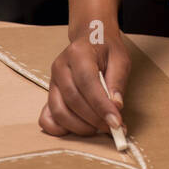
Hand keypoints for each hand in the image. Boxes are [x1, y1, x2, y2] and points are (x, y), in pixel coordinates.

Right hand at [39, 23, 131, 137]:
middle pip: (73, 99)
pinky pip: (47, 116)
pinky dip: (60, 128)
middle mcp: (60, 67)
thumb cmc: (106, 49)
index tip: (116, 122)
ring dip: (80, 126)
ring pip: (59, 111)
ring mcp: (52, 81)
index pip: (87, 83)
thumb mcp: (120, 58)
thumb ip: (118, 81)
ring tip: (99, 128)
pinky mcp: (50, 93)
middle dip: (94, 119)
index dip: (101, 105)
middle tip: (112, 127)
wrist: (90, 39)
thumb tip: (116, 106)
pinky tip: (77, 130)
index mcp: (78, 53)